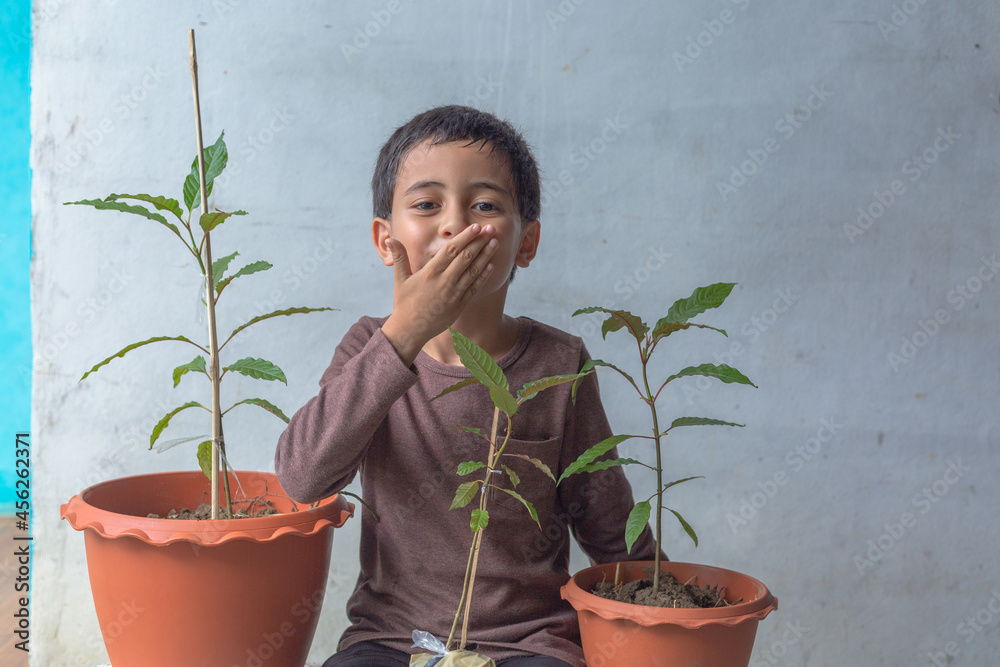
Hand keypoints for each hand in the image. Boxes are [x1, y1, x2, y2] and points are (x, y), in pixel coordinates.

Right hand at [381, 224, 497, 364]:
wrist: (410, 330)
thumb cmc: (404, 304)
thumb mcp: (400, 279)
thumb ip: (399, 258)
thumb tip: (390, 239)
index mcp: (430, 273)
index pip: (451, 250)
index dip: (465, 237)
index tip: (476, 227)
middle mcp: (444, 282)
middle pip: (466, 257)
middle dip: (480, 242)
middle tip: (491, 229)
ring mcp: (454, 294)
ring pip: (473, 271)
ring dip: (486, 256)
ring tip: (495, 242)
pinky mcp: (460, 305)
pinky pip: (474, 288)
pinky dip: (483, 276)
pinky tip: (491, 265)